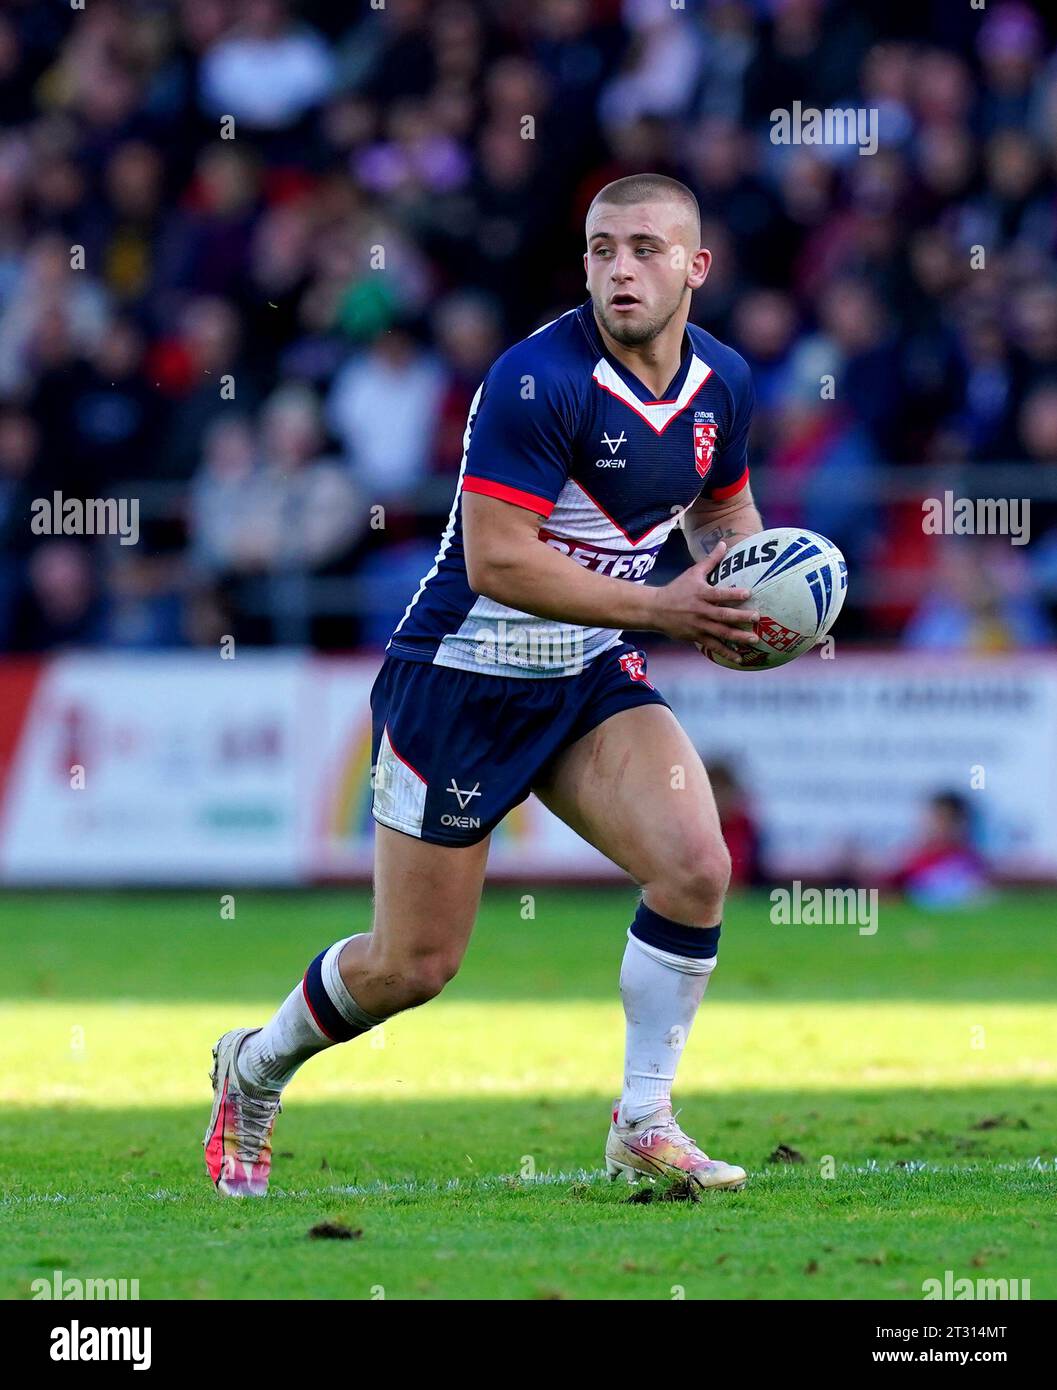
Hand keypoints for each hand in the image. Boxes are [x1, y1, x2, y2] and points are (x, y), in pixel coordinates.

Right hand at [650, 542, 759, 663]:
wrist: (655, 609)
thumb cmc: (677, 589)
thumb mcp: (693, 573)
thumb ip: (711, 560)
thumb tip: (724, 543)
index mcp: (701, 594)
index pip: (719, 594)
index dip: (733, 594)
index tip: (749, 593)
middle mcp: (700, 611)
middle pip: (722, 615)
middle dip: (740, 617)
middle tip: (756, 618)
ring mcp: (698, 626)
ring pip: (721, 633)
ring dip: (738, 637)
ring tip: (754, 639)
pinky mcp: (696, 637)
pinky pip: (713, 646)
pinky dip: (726, 652)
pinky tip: (740, 657)